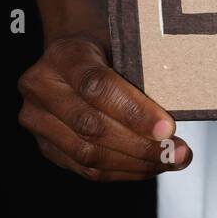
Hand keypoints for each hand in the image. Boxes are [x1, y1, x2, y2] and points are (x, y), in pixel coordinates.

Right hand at [17, 35, 190, 180]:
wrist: (76, 54)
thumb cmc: (109, 49)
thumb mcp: (125, 46)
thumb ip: (142, 73)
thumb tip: (176, 114)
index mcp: (63, 55)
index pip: (97, 87)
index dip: (135, 111)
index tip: (168, 128)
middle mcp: (42, 87)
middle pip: (91, 126)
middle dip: (141, 145)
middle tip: (178, 152)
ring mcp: (38, 119)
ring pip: (87, 153)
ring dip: (136, 163)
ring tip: (171, 161)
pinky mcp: (46, 145)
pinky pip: (86, 168)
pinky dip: (125, 171)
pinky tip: (152, 167)